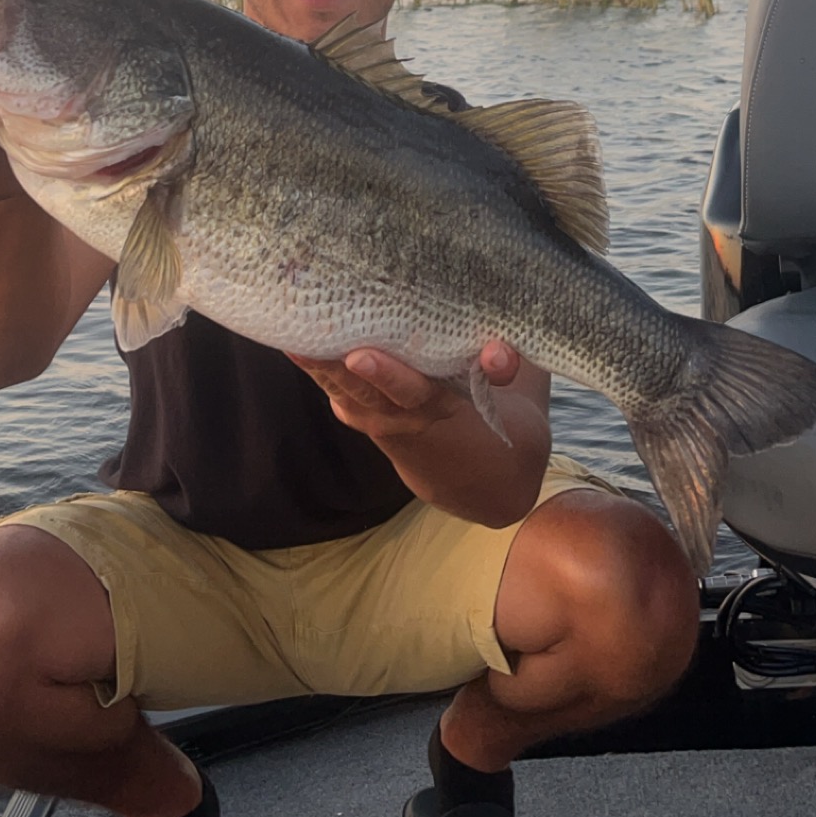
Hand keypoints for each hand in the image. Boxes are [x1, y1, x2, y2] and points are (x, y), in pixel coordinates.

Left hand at [286, 338, 520, 444]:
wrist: (478, 481)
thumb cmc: (501, 423)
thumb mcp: (522, 404)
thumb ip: (510, 370)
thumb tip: (500, 348)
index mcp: (449, 413)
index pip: (418, 394)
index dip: (392, 377)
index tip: (362, 358)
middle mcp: (408, 420)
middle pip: (369, 394)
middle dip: (343, 370)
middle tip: (323, 345)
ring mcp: (381, 420)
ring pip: (347, 393)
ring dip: (321, 368)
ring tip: (293, 334)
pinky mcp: (364, 415)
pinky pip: (337, 391)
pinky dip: (318, 367)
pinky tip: (294, 337)